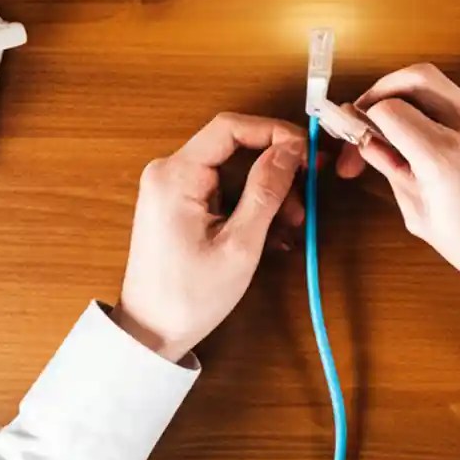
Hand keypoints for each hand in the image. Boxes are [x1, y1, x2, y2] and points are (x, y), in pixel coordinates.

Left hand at [114, 113, 307, 361]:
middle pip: (235, 146)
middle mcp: (169, 172)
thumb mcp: (240, 245)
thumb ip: (267, 191)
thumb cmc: (189, 296)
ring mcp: (172, 187)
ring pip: (235, 169)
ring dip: (269, 190)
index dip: (275, 132)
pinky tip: (273, 231)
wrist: (150, 331)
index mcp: (176, 176)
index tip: (309, 152)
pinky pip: (225, 188)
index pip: (231, 127)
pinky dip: (251, 203)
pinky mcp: (178, 203)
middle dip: (277, 167)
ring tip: (293, 223)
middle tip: (308, 192)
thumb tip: (291, 149)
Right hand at [337, 64, 459, 312]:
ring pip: (442, 85)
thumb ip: (395, 173)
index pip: (389, 109)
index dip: (362, 118)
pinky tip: (429, 143)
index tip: (353, 133)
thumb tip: (369, 144)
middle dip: (384, 88)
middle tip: (368, 113)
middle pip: (416, 76)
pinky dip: (438, 112)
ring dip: (411, 98)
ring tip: (397, 132)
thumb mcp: (426, 219)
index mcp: (446, 161)